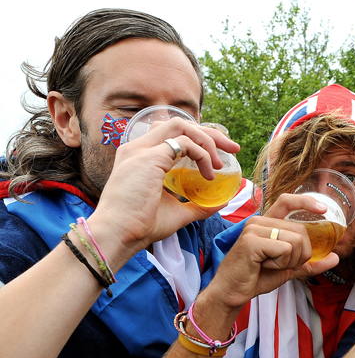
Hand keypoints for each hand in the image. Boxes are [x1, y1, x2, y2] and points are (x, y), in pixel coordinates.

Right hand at [89, 118, 239, 257]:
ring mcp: (142, 149)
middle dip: (210, 133)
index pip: (171, 133)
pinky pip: (184, 142)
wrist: (119, 234)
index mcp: (141, 156)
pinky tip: (209, 174)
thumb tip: (220, 203)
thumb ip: (197, 204)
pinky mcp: (149, 157)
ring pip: (181, 125)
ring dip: (207, 139)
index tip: (220, 153)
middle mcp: (139, 147)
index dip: (199, 138)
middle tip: (232, 148)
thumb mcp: (176, 211)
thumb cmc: (142, 225)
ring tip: (219, 163)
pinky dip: (202, 154)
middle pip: (179, 123)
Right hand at [205, 213, 337, 310]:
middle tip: (280, 264)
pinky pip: (285, 249)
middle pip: (301, 230)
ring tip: (269, 265)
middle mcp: (259, 221)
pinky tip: (263, 267)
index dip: (306, 201)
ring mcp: (254, 228)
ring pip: (296, 240)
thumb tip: (336, 258)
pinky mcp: (251, 241)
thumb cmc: (256, 278)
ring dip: (290, 261)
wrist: (232, 293)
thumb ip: (310, 262)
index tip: (323, 209)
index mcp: (267, 223)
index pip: (288, 201)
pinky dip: (280, 264)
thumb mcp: (289, 268)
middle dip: (301, 254)